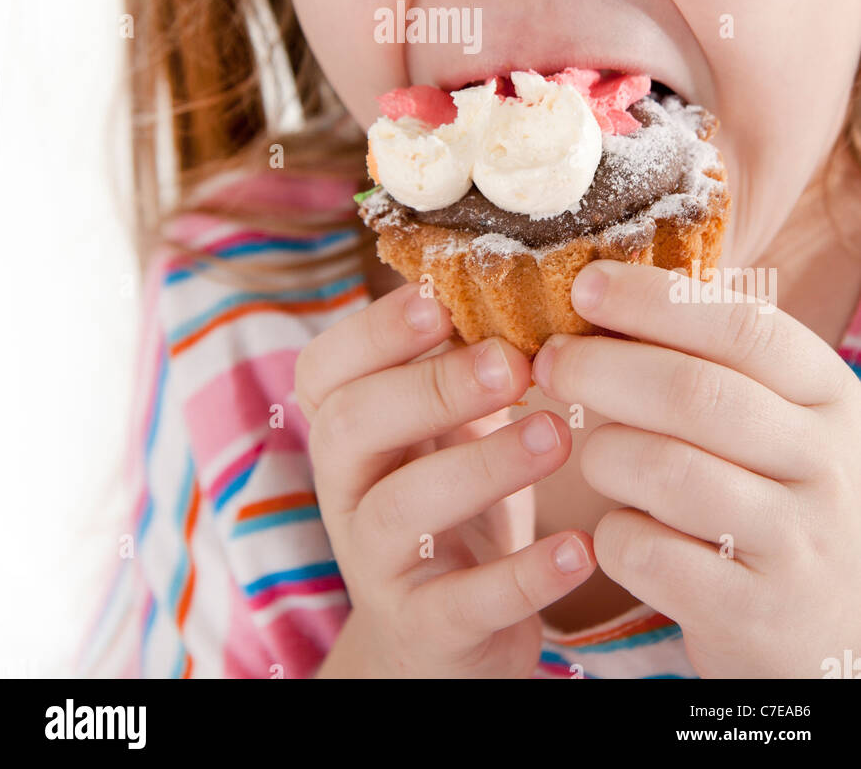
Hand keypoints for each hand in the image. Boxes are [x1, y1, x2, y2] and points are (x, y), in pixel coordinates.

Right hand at [295, 281, 595, 678]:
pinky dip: (522, 576)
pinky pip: (463, 605)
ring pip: (401, 510)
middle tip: (512, 362)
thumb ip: (464, 358)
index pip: (323, 368)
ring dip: (480, 466)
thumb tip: (531, 270)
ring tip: (556, 436)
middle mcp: (345, 488)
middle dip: (430, 386)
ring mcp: (377, 562)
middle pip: (351, 426)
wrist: (441, 634)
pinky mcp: (424, 629)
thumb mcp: (446, 422)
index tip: (439, 301)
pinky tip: (579, 548)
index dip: (372, 331)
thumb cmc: (453, 494)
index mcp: (347, 424)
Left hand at [531, 259, 860, 678]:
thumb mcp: (775, 420)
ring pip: (666, 471)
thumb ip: (708, 359)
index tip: (584, 284)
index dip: (654, 300)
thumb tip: (599, 290)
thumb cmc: (774, 497)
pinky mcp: (753, 613)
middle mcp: (825, 464)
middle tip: (551, 362)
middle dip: (602, 368)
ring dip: (606, 455)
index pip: (744, 327)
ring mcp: (796, 543)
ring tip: (599, 458)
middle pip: (695, 394)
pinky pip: (649, 554)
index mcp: (827, 395)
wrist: (833, 630)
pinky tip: (624, 529)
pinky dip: (613, 535)